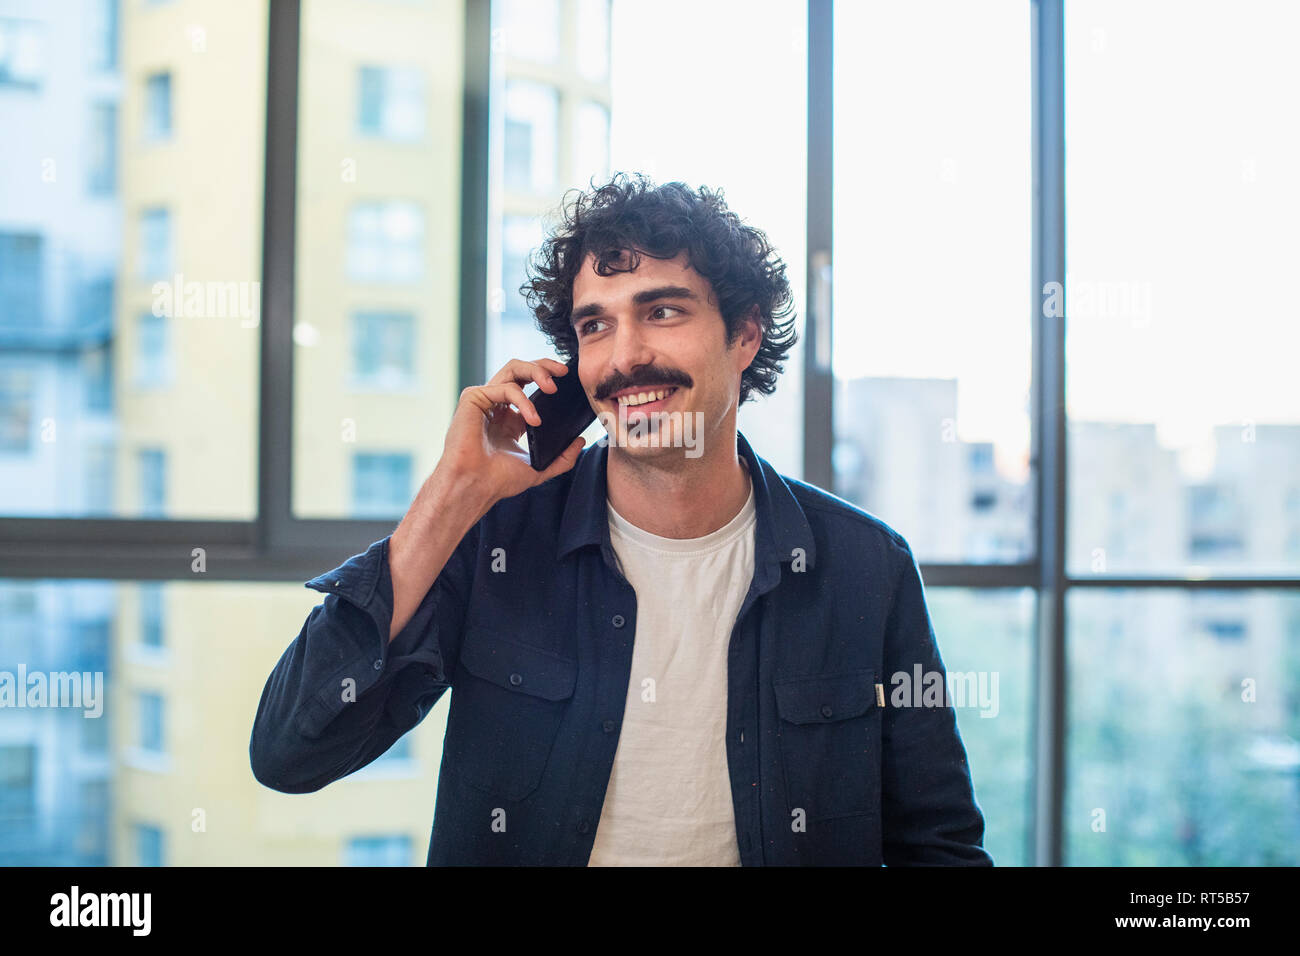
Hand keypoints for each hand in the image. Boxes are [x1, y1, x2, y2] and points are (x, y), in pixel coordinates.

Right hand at [436, 357, 586, 506]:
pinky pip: (504, 388)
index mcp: (509, 418)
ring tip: (552, 388)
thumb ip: (562, 457)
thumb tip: (582, 441)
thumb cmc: (498, 480)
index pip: (530, 385)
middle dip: (544, 365)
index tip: (568, 380)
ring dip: (536, 372)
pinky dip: (523, 401)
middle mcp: (496, 405)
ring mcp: (484, 400)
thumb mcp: (539, 468)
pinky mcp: (473, 398)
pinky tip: (533, 419)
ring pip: (512, 369)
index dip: (548, 378)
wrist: (475, 486)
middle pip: (521, 370)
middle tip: (563, 372)